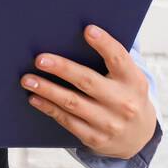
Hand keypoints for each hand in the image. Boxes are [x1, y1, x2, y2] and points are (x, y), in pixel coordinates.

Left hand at [20, 23, 156, 159]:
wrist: (139, 136)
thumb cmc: (126, 96)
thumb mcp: (129, 78)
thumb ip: (111, 61)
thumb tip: (78, 37)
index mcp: (133, 81)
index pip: (119, 58)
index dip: (104, 43)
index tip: (88, 30)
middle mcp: (123, 102)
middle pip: (88, 81)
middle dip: (62, 69)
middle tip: (40, 59)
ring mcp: (109, 122)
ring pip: (72, 102)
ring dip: (48, 90)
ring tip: (28, 79)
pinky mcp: (95, 138)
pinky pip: (67, 120)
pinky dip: (49, 108)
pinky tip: (35, 98)